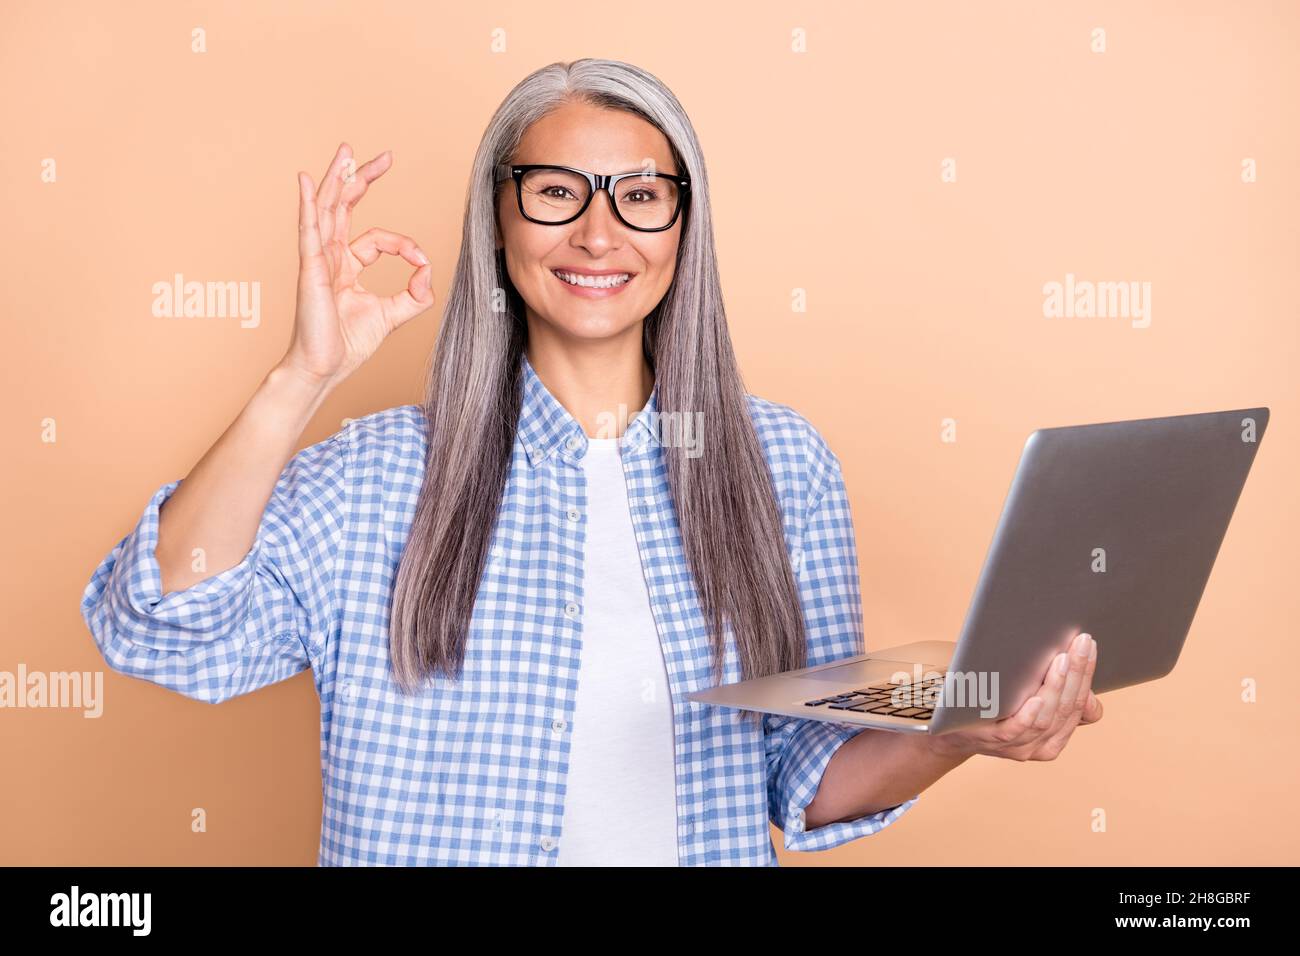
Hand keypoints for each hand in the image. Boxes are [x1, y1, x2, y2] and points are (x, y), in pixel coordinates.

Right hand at [280, 142, 435, 388]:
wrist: (325, 367)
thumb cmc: (348, 344)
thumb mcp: (393, 315)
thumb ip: (415, 295)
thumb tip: (428, 272)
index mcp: (348, 266)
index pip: (378, 239)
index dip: (404, 245)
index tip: (421, 261)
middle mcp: (331, 257)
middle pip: (345, 207)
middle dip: (362, 179)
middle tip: (383, 156)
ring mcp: (318, 260)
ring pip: (327, 209)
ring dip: (337, 179)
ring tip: (345, 152)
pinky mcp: (310, 269)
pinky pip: (308, 230)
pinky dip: (307, 204)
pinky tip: (306, 182)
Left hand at [927, 631, 1102, 760]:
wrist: (947, 729)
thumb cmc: (992, 703)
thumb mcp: (1028, 696)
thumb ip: (1055, 690)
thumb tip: (1082, 673)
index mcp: (1055, 735)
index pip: (1081, 706)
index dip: (1086, 675)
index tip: (1088, 644)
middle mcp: (1041, 745)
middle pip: (1067, 708)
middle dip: (1077, 673)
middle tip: (1080, 642)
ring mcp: (1018, 746)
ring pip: (1046, 719)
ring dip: (1056, 687)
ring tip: (1061, 660)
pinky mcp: (992, 742)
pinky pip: (1016, 731)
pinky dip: (1029, 716)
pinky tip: (1035, 698)